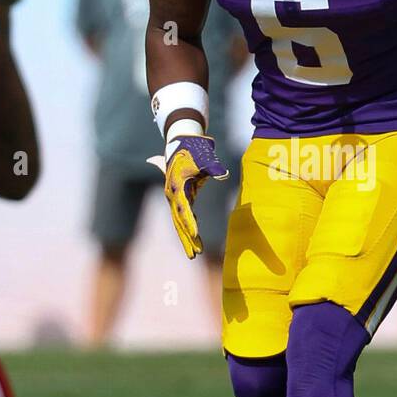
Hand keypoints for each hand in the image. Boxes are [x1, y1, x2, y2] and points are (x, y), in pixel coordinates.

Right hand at [148, 135, 227, 259]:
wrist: (181, 142)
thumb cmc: (194, 149)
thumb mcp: (203, 157)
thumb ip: (213, 167)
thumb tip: (224, 174)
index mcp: (176, 187)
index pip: (183, 210)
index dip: (190, 224)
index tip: (196, 237)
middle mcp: (172, 194)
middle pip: (179, 221)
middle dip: (187, 238)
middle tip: (195, 255)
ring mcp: (174, 196)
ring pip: (179, 221)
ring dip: (187, 237)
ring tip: (195, 253)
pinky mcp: (180, 196)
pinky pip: (183, 215)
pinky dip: (189, 226)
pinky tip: (196, 236)